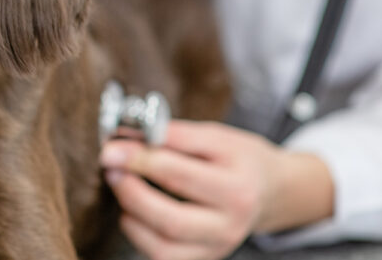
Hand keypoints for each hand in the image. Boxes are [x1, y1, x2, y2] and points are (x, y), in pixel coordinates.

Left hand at [99, 120, 332, 259]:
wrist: (270, 190)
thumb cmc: (238, 158)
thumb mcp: (215, 136)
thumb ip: (173, 134)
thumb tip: (126, 134)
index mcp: (237, 187)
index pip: (178, 173)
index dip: (138, 159)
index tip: (111, 147)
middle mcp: (230, 225)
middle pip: (171, 219)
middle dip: (131, 191)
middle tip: (111, 166)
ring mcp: (218, 247)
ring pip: (163, 245)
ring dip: (131, 213)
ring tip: (120, 184)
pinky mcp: (204, 258)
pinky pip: (162, 256)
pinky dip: (138, 233)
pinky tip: (133, 211)